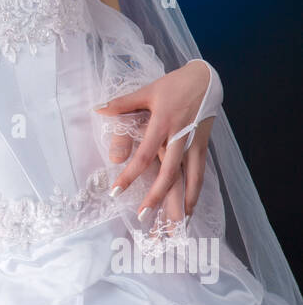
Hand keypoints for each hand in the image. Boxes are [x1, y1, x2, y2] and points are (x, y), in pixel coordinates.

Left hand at [94, 60, 214, 220]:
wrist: (206, 79)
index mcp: (162, 123)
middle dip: (156, 197)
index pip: (143, 155)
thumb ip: (122, 104)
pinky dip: (195, 192)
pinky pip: (200, 174)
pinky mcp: (203, 146)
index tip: (117, 191)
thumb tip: (98, 109)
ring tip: (173, 225)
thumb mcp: (147, 91)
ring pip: (189, 178)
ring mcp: (193, 143)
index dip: (130, 175)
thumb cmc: (173, 85)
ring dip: (181, 202)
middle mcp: (179, 137)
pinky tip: (189, 209)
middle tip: (143, 217)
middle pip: (168, 173)